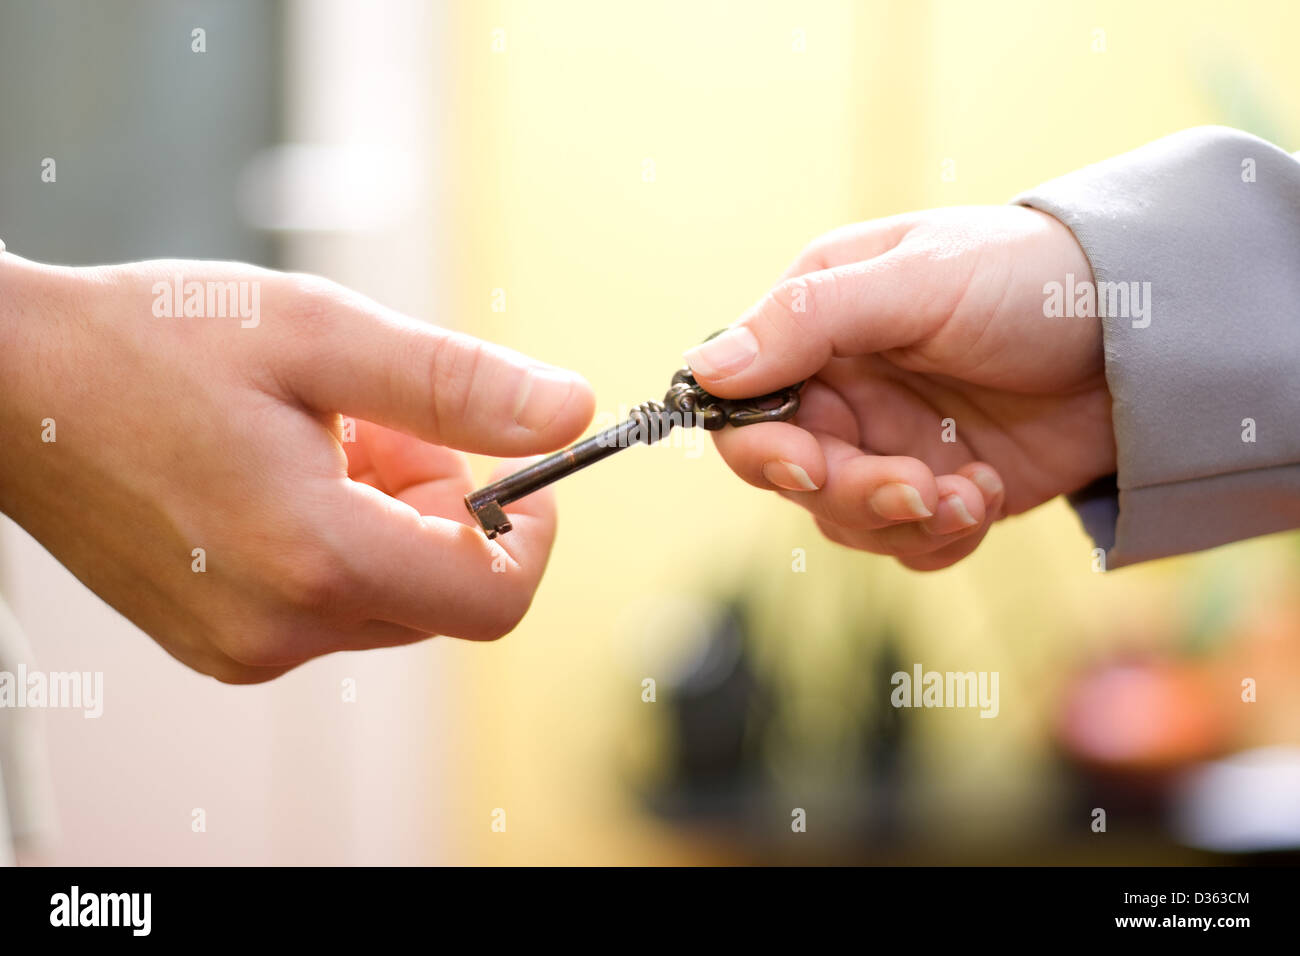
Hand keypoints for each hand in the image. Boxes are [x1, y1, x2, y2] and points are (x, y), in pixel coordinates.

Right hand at [0, 255, 593, 680]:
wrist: (9, 384)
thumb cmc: (151, 343)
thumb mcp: (323, 336)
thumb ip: (457, 385)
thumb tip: (568, 412)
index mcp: (317, 558)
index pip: (494, 598)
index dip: (528, 531)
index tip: (510, 468)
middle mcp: (281, 628)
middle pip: (443, 594)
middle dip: (440, 504)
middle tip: (373, 422)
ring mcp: (243, 647)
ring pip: (388, 595)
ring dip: (385, 515)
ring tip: (313, 437)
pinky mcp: (219, 643)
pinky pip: (329, 604)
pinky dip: (334, 541)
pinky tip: (276, 473)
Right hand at [685, 205, 1115, 569]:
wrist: (1146, 336)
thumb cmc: (1030, 277)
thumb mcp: (918, 280)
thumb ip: (810, 320)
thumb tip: (703, 369)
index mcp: (819, 323)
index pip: (744, 399)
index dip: (760, 441)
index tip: (806, 461)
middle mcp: (844, 389)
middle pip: (792, 473)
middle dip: (852, 490)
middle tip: (914, 484)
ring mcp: (890, 443)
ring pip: (845, 519)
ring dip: (905, 518)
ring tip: (970, 490)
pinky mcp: (938, 488)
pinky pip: (907, 543)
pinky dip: (942, 534)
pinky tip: (986, 494)